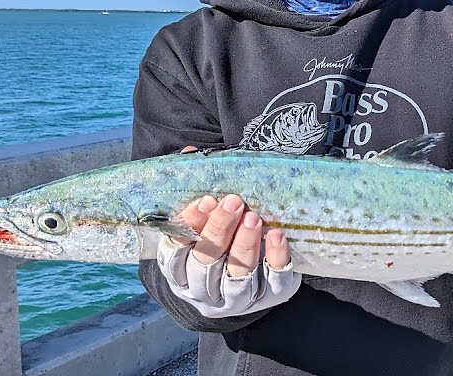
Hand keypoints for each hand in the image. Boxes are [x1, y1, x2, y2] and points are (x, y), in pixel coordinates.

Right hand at [155, 147, 300, 316]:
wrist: (247, 282)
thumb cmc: (219, 240)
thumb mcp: (204, 218)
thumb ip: (196, 190)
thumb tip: (189, 153)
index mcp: (179, 270)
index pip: (175, 251)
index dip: (188, 226)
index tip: (204, 200)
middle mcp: (202, 289)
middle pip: (205, 264)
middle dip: (218, 231)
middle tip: (234, 202)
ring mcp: (234, 298)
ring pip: (236, 277)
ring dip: (244, 246)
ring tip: (254, 218)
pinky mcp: (267, 298)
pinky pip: (272, 283)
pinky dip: (275, 259)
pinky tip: (277, 236)